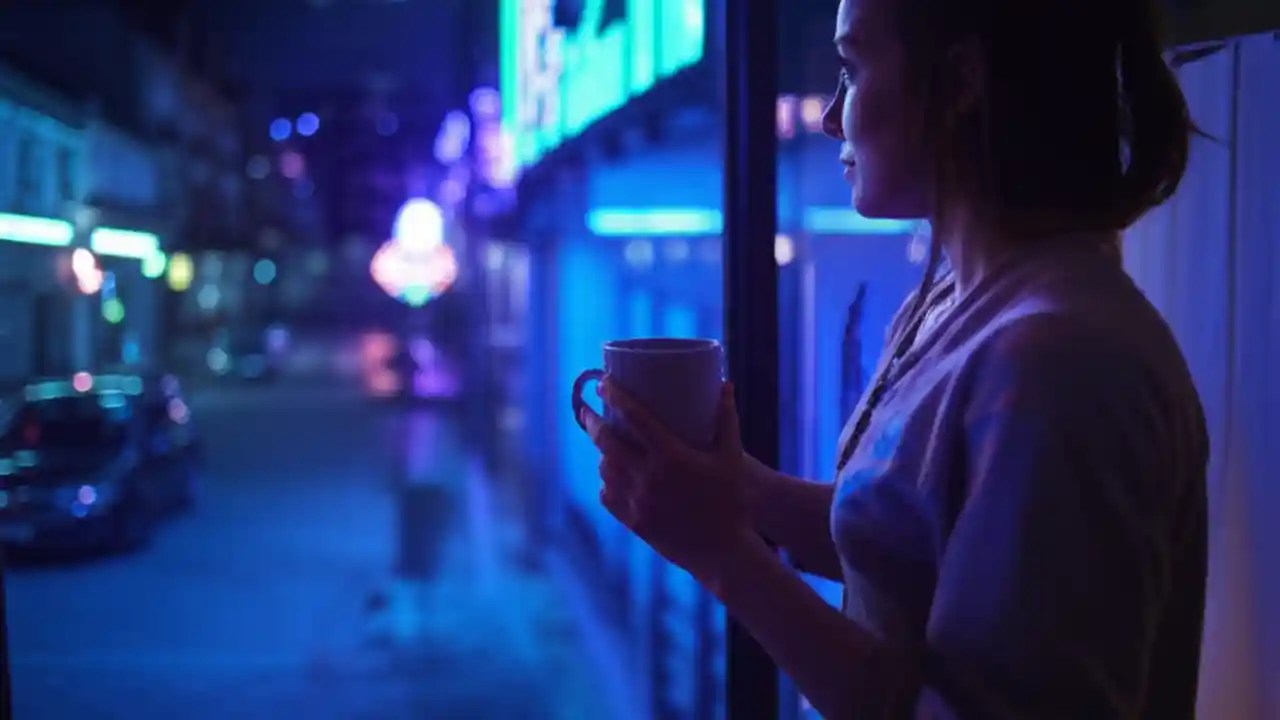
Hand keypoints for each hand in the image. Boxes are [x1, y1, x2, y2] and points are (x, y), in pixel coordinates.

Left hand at [580, 379, 755, 579]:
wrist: (724, 553)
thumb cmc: (732, 502)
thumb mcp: (732, 458)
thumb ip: (726, 419)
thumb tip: (725, 384)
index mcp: (671, 456)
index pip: (635, 417)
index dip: (616, 396)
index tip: (604, 383)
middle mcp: (649, 476)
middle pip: (608, 442)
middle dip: (593, 423)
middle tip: (587, 411)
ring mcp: (638, 501)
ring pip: (606, 470)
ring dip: (601, 454)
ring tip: (603, 444)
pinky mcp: (635, 522)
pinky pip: (609, 497)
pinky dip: (607, 483)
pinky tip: (611, 478)